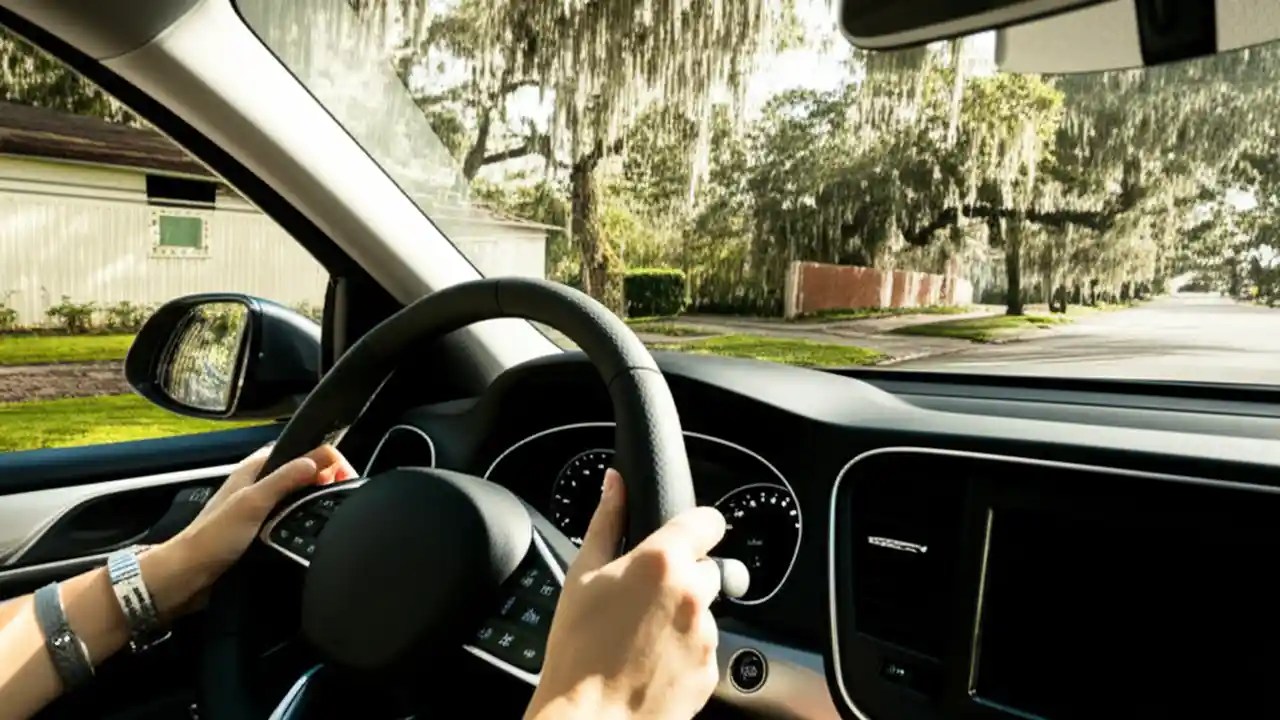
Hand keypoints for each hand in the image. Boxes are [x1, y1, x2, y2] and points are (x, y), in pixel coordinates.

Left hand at [139, 444, 356, 619]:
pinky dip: (304, 523)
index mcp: (255, 469)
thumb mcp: (252, 503)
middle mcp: (258, 485)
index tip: (344, 479)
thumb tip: (318, 461)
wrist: (186, 577)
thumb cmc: (212, 538)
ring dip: (315, 503)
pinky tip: (311, 533)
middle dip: (326, 480)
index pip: (301, 450)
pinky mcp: (260, 531)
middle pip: (303, 472)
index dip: (327, 460)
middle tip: (343, 496)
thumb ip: (284, 479)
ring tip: (331, 513)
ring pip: (298, 497)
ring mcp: (260, 509)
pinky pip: (291, 520)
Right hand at [527, 470, 725, 719]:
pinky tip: (651, 662)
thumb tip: (615, 483)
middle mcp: (694, 594)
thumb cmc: (577, 651)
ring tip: (641, 637)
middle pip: (706, 568)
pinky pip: (704, 648)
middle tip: (644, 599)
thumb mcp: (581, 575)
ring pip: (705, 611)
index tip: (683, 535)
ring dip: (683, 617)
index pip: (708, 521)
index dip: (696, 525)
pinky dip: (684, 651)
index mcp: (662, 561)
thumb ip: (606, 520)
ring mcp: (707, 635)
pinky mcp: (712, 670)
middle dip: (682, 577)